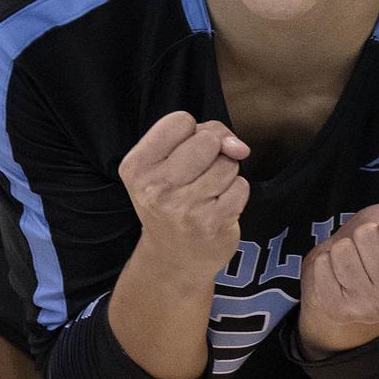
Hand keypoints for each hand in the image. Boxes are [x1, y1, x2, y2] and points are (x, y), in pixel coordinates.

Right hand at [118, 111, 249, 274]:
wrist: (174, 258)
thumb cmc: (173, 200)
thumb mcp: (166, 164)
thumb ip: (202, 136)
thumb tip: (238, 147)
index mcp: (137, 167)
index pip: (180, 120)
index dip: (193, 132)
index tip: (185, 154)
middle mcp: (156, 188)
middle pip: (207, 140)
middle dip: (213, 152)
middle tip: (200, 175)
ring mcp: (184, 207)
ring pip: (228, 163)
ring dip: (226, 174)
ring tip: (207, 194)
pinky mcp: (211, 223)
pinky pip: (241, 186)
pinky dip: (236, 193)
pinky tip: (219, 208)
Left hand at [298, 202, 378, 355]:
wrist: (351, 275)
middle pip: (365, 236)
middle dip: (363, 235)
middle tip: (368, 251)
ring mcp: (370, 310)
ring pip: (342, 251)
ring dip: (343, 248)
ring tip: (353, 261)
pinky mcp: (340, 312)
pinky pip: (321, 266)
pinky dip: (325, 261)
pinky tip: (337, 273)